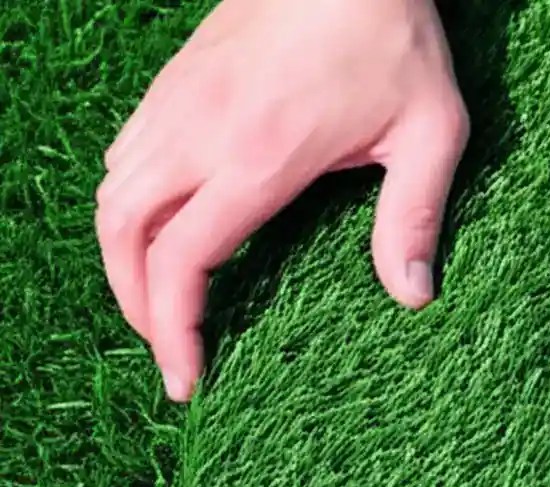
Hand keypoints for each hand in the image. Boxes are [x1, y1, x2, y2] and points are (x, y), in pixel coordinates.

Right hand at [95, 0, 469, 401]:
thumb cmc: (392, 36)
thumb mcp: (430, 130)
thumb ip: (413, 214)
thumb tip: (413, 295)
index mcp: (257, 158)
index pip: (182, 263)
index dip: (173, 332)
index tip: (187, 379)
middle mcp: (199, 132)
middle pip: (123, 235)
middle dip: (133, 304)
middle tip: (169, 348)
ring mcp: (178, 101)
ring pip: (111, 192)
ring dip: (122, 255)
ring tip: (158, 298)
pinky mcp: (176, 79)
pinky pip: (125, 151)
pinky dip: (126, 202)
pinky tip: (162, 222)